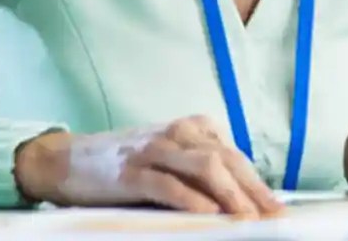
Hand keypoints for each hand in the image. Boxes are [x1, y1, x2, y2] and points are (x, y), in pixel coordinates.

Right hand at [13, 115, 282, 216]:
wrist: (68, 160)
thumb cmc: (127, 164)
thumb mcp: (169, 157)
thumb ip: (201, 170)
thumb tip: (242, 200)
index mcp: (193, 127)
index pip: (236, 156)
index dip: (260, 184)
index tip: (279, 210)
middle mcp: (178, 133)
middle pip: (228, 160)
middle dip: (255, 191)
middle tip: (275, 218)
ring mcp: (155, 150)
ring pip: (205, 167)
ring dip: (232, 194)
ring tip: (249, 219)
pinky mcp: (132, 172)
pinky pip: (169, 184)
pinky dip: (193, 199)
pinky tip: (210, 214)